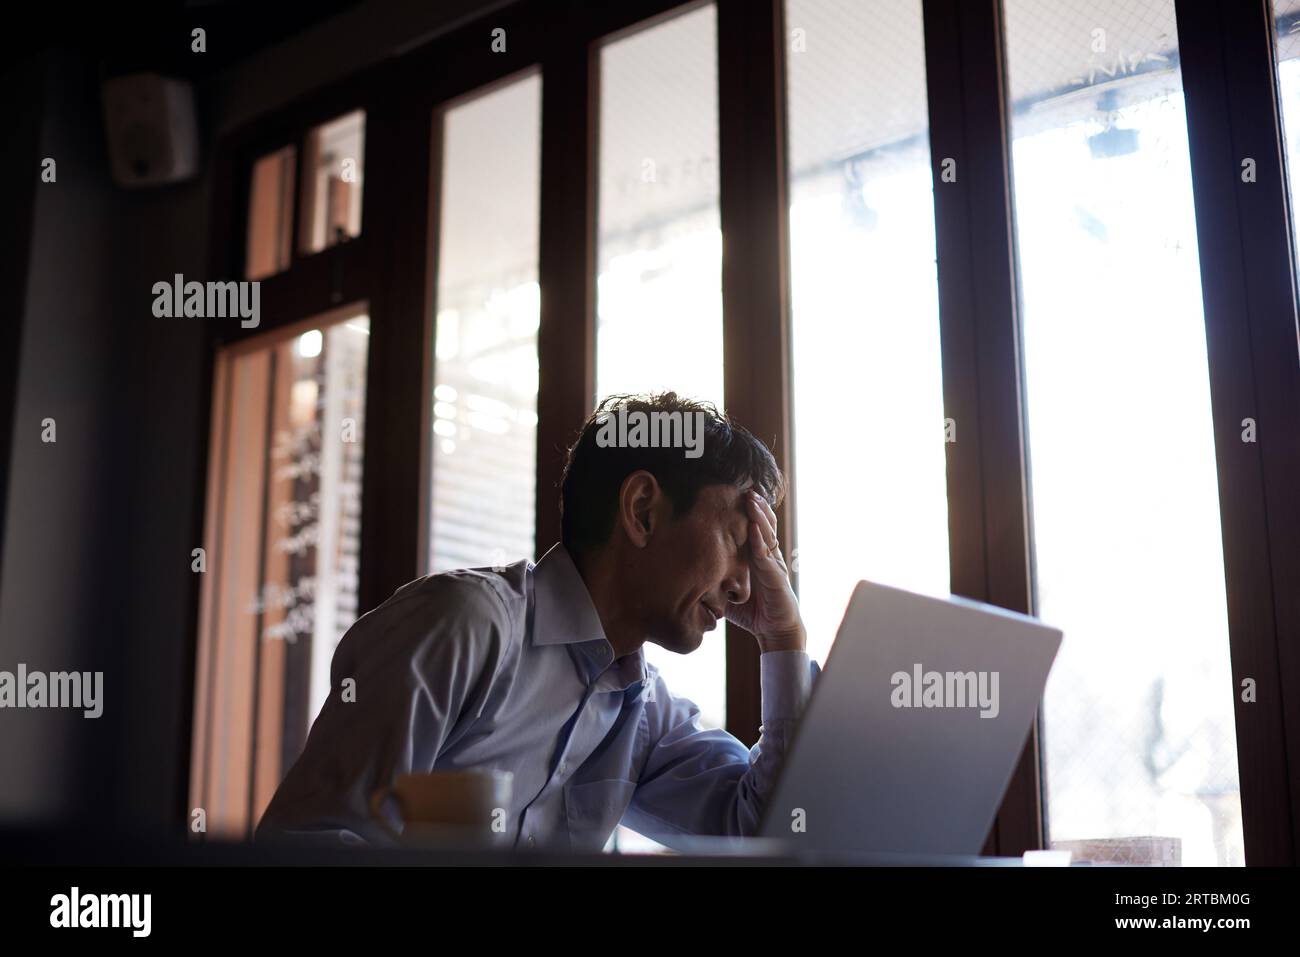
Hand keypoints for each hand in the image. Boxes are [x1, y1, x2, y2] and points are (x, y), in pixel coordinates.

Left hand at [724, 490, 805, 652]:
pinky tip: (753, 527)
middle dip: (755, 506)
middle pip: (764, 524)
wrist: (775, 632)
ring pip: (767, 534)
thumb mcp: (728, 591)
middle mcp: (768, 557)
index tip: (736, 494)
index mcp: (757, 557)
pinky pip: (767, 555)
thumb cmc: (753, 613)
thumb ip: (715, 578)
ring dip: (759, 516)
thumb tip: (688, 572)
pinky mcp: (776, 576)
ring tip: (751, 499)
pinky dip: (760, 540)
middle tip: (745, 487)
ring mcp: (773, 564)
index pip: (754, 529)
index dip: (748, 512)